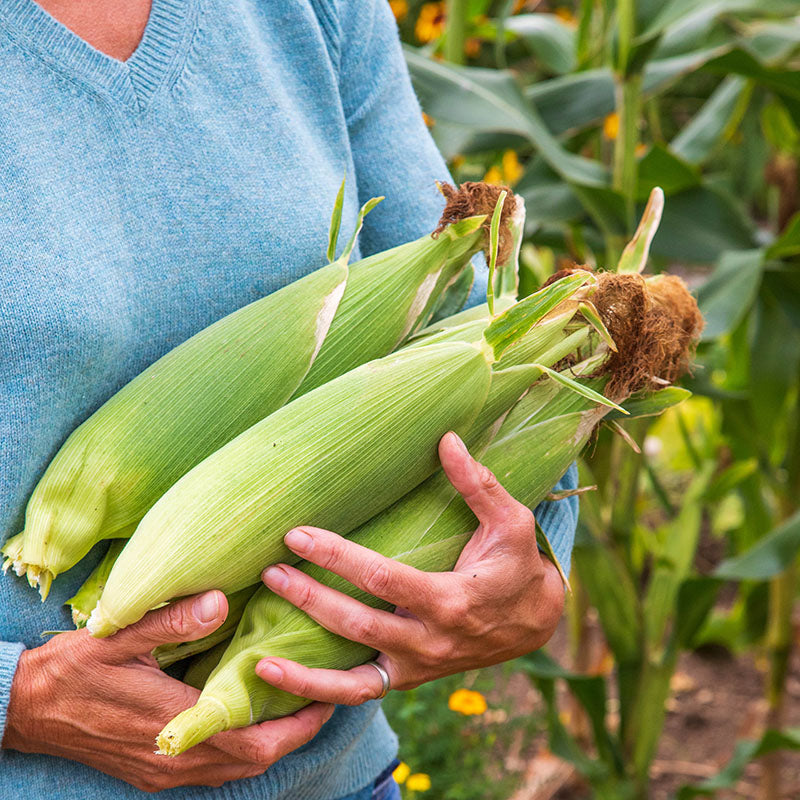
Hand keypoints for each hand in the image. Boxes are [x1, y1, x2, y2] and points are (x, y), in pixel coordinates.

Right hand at [3, 591, 333, 791]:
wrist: (26, 709)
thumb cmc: (73, 669)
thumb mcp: (118, 636)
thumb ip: (169, 619)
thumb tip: (218, 601)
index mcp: (172, 721)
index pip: (252, 739)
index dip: (296, 723)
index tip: (325, 694)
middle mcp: (174, 756)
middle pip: (253, 760)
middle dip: (295, 733)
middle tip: (323, 697)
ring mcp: (164, 770)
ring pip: (235, 770)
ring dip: (271, 743)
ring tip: (296, 705)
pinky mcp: (153, 772)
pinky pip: (212, 770)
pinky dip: (241, 750)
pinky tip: (249, 720)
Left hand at [256, 431, 564, 703]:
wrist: (535, 622)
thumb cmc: (518, 564)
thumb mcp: (511, 521)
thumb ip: (478, 483)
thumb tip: (448, 438)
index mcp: (451, 599)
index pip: (382, 578)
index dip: (337, 557)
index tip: (297, 536)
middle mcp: (430, 641)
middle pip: (357, 624)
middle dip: (309, 599)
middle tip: (270, 572)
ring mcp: (416, 667)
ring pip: (351, 680)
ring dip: (304, 669)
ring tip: (260, 655)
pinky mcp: (407, 679)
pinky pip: (358, 695)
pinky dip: (319, 696)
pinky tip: (285, 683)